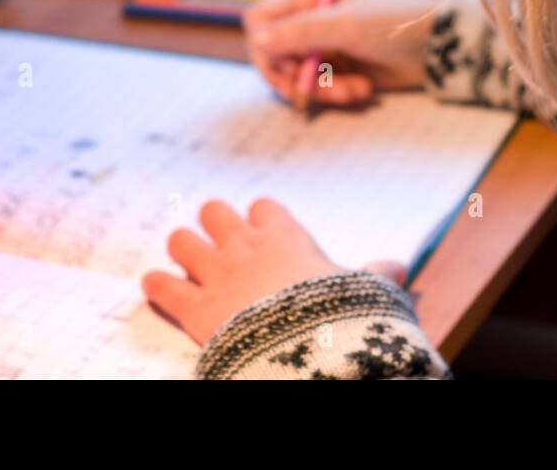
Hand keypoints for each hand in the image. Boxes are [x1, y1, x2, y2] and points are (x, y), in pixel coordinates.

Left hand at [141, 198, 406, 345]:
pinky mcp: (192, 307)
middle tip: (219, 239)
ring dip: (182, 248)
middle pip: (215, 211)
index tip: (264, 228)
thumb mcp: (364, 290)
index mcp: (286, 237)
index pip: (264, 207)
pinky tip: (156, 286)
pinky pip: (160, 285)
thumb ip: (377, 274)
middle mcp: (245, 246)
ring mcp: (215, 274)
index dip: (261, 217)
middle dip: (213, 222)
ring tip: (186, 259)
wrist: (305, 350)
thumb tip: (401, 268)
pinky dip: (155, 285)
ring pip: (181, 240)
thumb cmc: (338, 313)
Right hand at [242, 0, 440, 105]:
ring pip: (295, 78)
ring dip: (321, 89)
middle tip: (315, 89)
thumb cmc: (394, 23)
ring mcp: (322, 46)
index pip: (259, 21)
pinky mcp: (337, 69)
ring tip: (354, 91)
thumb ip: (301, 32)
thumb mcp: (347, 25)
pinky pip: (318, 89)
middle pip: (271, 55)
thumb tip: (258, 40)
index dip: (265, 46)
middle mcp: (308, 20)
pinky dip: (337, 94)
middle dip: (293, 77)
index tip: (288, 63)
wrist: (437, 47)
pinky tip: (364, 90)